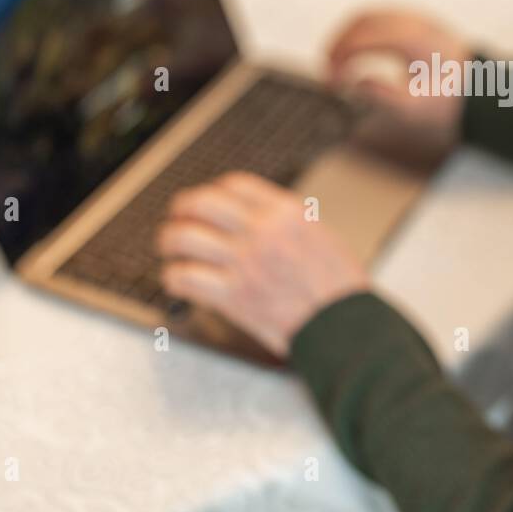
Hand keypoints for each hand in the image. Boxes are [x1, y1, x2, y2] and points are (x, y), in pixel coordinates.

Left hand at [155, 172, 366, 358]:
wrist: (344, 327)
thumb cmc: (340, 289)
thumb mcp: (321, 236)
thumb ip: (286, 223)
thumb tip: (256, 219)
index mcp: (286, 212)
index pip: (234, 185)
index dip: (213, 190)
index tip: (207, 200)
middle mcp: (261, 231)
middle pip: (201, 203)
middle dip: (182, 209)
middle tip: (177, 217)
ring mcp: (244, 262)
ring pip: (184, 238)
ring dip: (169, 241)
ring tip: (168, 248)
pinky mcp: (232, 295)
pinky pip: (185, 277)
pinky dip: (173, 277)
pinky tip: (176, 279)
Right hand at [326, 9, 471, 163]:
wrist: (479, 88)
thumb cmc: (447, 101)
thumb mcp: (414, 109)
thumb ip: (382, 97)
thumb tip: (354, 83)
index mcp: (414, 42)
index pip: (365, 39)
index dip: (341, 57)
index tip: (331, 80)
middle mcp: (414, 22)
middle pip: (362, 21)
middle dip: (338, 43)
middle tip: (325, 70)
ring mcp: (416, 18)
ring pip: (369, 15)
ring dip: (346, 34)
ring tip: (334, 61)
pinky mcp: (415, 21)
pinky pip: (379, 17)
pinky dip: (359, 31)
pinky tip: (352, 52)